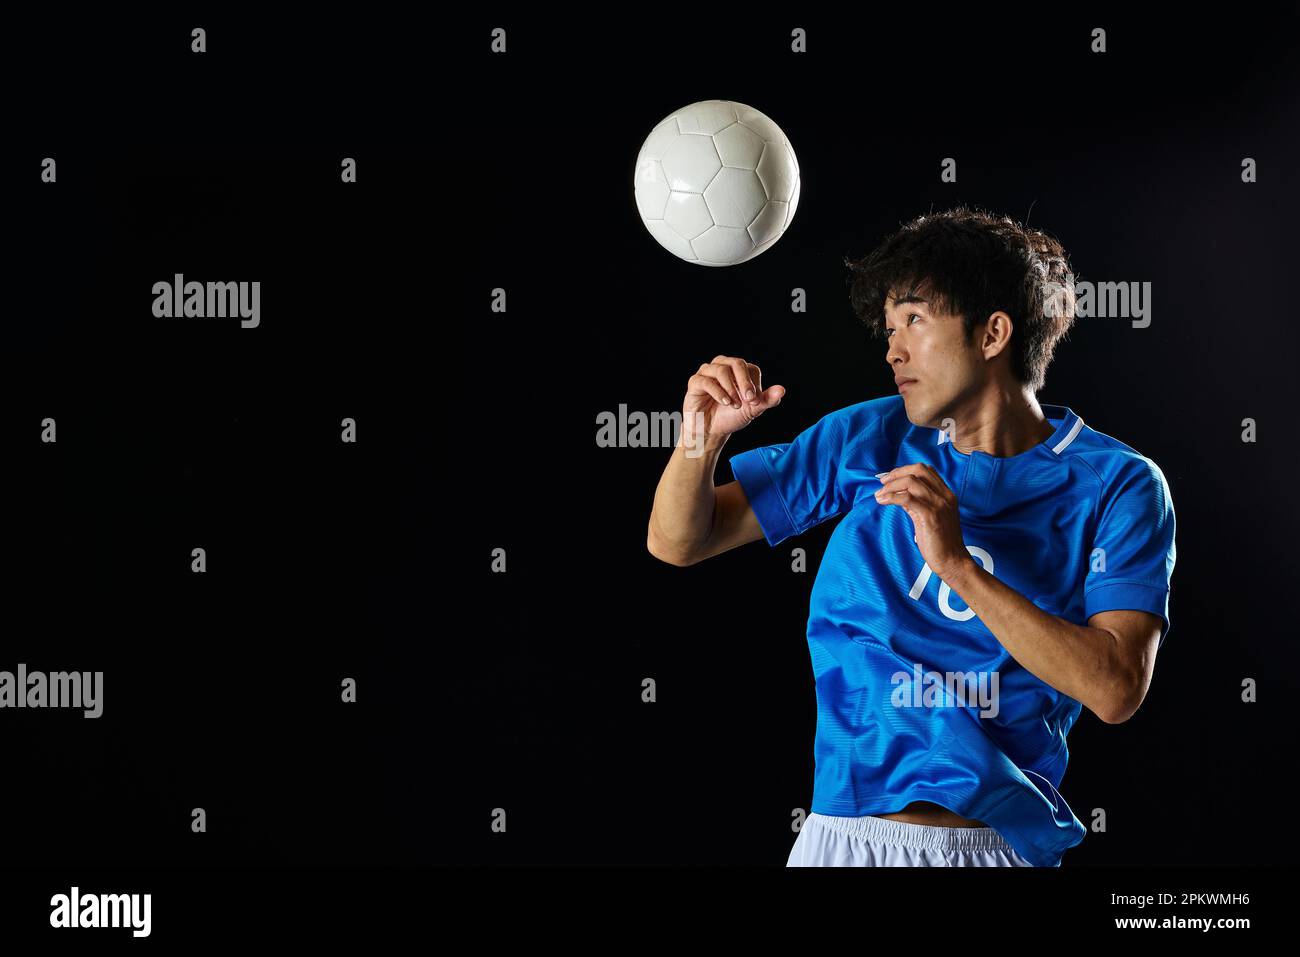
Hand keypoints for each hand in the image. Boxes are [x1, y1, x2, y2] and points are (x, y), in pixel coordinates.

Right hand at [680, 355, 784, 452]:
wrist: (710, 431)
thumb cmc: (731, 417)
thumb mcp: (753, 409)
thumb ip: (767, 400)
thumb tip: (782, 390)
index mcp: (738, 371)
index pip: (750, 369)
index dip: (754, 384)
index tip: (755, 401)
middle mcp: (723, 367)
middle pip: (737, 363)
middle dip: (745, 382)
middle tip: (749, 399)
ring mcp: (707, 373)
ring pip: (721, 369)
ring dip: (731, 388)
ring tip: (734, 404)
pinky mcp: (695, 382)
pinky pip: (706, 381)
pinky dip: (718, 392)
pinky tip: (725, 402)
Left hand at [873, 464, 971, 579]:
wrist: (953, 561)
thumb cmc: (941, 542)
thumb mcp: (931, 517)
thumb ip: (918, 503)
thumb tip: (898, 494)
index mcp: (946, 494)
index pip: (926, 470)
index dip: (905, 470)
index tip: (890, 478)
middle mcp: (944, 496)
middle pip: (918, 470)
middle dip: (897, 473)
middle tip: (883, 482)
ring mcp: (938, 505)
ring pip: (911, 482)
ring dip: (890, 486)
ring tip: (879, 495)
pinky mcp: (930, 516)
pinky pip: (907, 498)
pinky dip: (891, 497)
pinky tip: (882, 501)